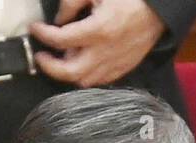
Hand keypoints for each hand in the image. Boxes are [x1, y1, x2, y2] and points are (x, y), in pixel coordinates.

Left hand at [29, 0, 164, 86]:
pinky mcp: (122, 70)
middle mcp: (104, 53)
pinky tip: (79, 64)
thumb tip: (58, 20)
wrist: (159, 11)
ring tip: (60, 59)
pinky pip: (98, 81)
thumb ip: (73, 3)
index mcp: (98, 30)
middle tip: (40, 56)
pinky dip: (84, 76)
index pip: (61, 40)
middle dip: (49, 66)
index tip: (35, 28)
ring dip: (66, 73)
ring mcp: (114, 65)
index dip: (43, 34)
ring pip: (82, 81)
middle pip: (69, 72)